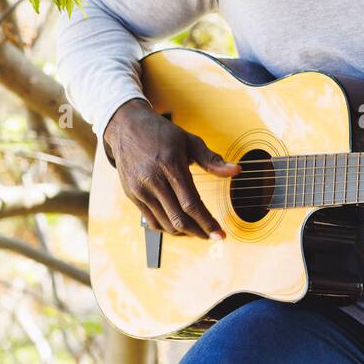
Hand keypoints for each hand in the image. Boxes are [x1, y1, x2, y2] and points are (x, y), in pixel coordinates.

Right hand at [102, 98, 239, 238]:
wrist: (126, 127)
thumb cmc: (161, 133)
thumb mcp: (190, 141)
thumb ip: (212, 160)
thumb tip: (237, 170)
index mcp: (170, 165)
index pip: (191, 203)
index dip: (207, 222)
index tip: (220, 233)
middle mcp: (152, 180)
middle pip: (178, 218)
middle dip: (199, 231)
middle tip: (213, 235)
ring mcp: (140, 190)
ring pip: (165, 223)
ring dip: (184, 232)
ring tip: (199, 230)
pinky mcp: (132, 196)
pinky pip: (151, 220)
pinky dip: (167, 227)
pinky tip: (180, 225)